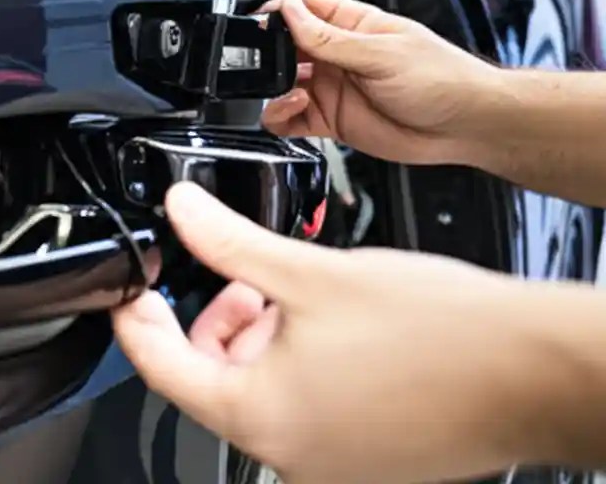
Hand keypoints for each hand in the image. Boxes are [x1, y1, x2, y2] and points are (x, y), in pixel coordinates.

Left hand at [111, 182, 543, 483]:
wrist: (535, 370)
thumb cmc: (443, 334)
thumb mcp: (312, 273)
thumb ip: (230, 242)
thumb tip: (183, 211)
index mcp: (261, 418)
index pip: (160, 369)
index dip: (138, 321)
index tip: (134, 292)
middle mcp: (288, 456)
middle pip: (210, 384)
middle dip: (212, 325)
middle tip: (239, 282)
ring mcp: (327, 466)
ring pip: (258, 398)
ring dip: (258, 344)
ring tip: (289, 298)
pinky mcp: (362, 463)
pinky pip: (303, 416)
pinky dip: (297, 372)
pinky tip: (328, 332)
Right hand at [260, 0, 498, 164]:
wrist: (465, 127)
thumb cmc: (443, 79)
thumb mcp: (384, 53)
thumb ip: (331, 38)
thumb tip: (291, 11)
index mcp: (353, 25)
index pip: (304, 7)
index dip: (279, 11)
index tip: (262, 23)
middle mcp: (338, 55)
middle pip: (285, 46)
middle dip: (268, 53)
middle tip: (263, 63)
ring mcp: (332, 88)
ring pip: (282, 84)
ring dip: (273, 88)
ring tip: (288, 92)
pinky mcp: (331, 120)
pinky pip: (291, 119)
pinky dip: (280, 117)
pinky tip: (293, 111)